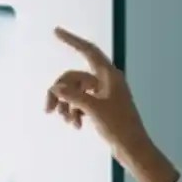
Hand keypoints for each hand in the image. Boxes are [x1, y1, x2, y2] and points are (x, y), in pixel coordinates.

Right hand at [47, 26, 178, 181]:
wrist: (133, 149)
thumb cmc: (119, 127)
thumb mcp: (93, 109)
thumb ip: (73, 96)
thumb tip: (56, 87)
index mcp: (110, 75)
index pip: (88, 51)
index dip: (72, 40)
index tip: (56, 31)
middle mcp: (107, 81)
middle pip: (74, 78)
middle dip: (60, 92)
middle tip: (47, 110)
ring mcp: (104, 94)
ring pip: (76, 92)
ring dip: (67, 106)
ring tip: (67, 121)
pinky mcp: (101, 107)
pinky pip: (81, 103)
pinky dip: (75, 113)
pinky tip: (76, 126)